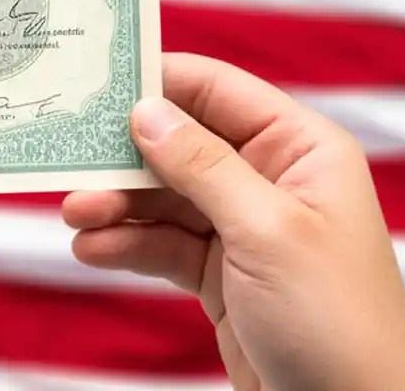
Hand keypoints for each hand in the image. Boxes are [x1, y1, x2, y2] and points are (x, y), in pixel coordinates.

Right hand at [63, 53, 404, 390]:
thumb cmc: (334, 322)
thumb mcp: (266, 232)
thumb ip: (202, 166)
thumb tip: (146, 110)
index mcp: (302, 151)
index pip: (218, 92)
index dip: (157, 82)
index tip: (95, 81)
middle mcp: (271, 180)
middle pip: (179, 146)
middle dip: (123, 157)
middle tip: (69, 161)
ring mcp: (243, 228)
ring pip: (163, 198)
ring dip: (116, 205)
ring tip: (74, 215)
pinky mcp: (220, 274)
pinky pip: (161, 244)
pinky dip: (126, 245)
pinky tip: (92, 250)